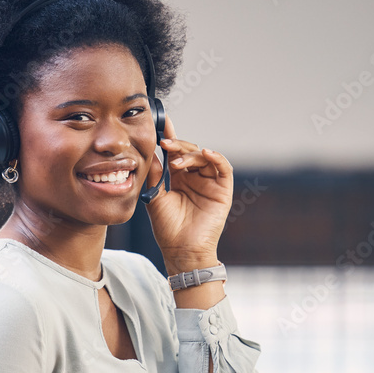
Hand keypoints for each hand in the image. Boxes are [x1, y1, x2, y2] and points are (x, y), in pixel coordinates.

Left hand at [145, 115, 233, 275]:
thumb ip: (155, 174)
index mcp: (179, 179)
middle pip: (190, 151)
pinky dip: (216, 158)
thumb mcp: (155, 197)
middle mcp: (195, 178)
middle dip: (177, 145)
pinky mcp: (222, 190)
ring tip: (177, 162)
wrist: (181, 250)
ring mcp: (210, 183)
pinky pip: (224, 168)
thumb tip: (150, 152)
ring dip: (191, 154)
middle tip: (165, 143)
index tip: (160, 123)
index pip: (175, 153)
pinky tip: (205, 153)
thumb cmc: (168, 229)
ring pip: (204, 157)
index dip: (169, 138)